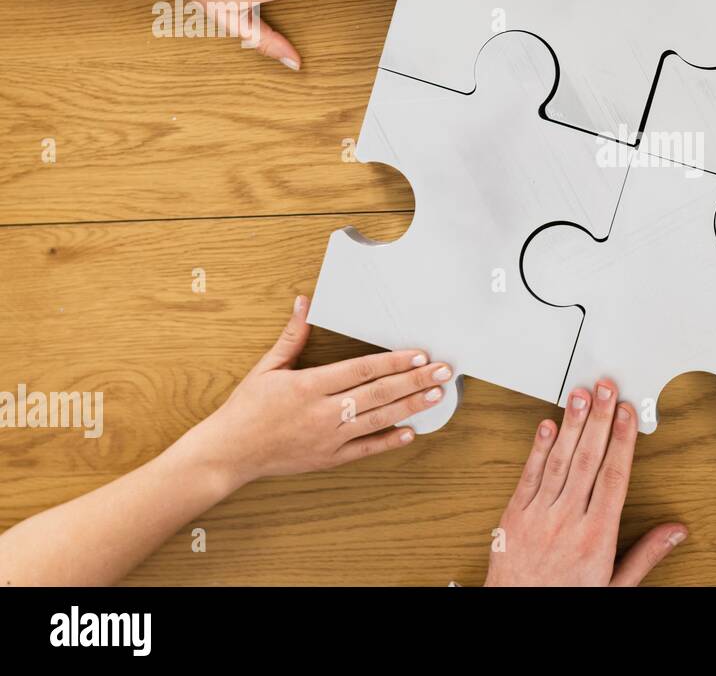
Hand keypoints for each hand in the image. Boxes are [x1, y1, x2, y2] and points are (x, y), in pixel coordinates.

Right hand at [181, 295, 452, 487]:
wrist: (228, 453)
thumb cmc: (246, 408)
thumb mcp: (266, 367)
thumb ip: (292, 336)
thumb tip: (304, 302)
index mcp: (309, 386)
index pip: (361, 370)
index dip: (393, 361)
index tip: (418, 354)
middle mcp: (322, 412)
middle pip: (377, 393)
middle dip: (414, 381)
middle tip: (442, 371)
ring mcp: (328, 438)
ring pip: (378, 420)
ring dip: (410, 406)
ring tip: (436, 395)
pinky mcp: (328, 459)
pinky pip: (365, 450)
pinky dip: (389, 441)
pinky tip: (411, 432)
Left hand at [484, 380, 687, 585]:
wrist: (520, 618)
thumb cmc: (568, 600)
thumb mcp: (616, 586)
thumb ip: (646, 554)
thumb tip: (676, 531)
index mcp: (596, 537)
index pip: (613, 478)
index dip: (621, 441)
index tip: (626, 414)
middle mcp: (566, 522)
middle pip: (587, 461)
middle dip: (598, 420)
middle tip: (604, 389)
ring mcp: (537, 518)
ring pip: (558, 463)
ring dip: (570, 426)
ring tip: (579, 396)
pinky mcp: (513, 518)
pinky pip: (527, 478)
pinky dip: (537, 450)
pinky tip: (546, 426)